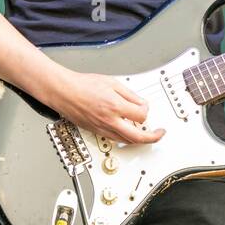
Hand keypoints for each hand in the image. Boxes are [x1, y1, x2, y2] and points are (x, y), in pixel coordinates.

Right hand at [46, 69, 164, 144]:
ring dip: (138, 139)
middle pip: (137, 137)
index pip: (142, 115)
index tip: (145, 106)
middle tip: (159, 134)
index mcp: (115, 106)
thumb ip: (129, 94)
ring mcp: (102, 128)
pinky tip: (128, 132)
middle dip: (152, 137)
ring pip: (126, 141)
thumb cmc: (83, 85)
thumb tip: (141, 103)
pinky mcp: (96, 132)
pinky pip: (115, 139)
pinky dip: (125, 138)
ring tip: (145, 133)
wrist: (64, 91)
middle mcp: (109, 120)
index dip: (146, 111)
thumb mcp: (112, 82)